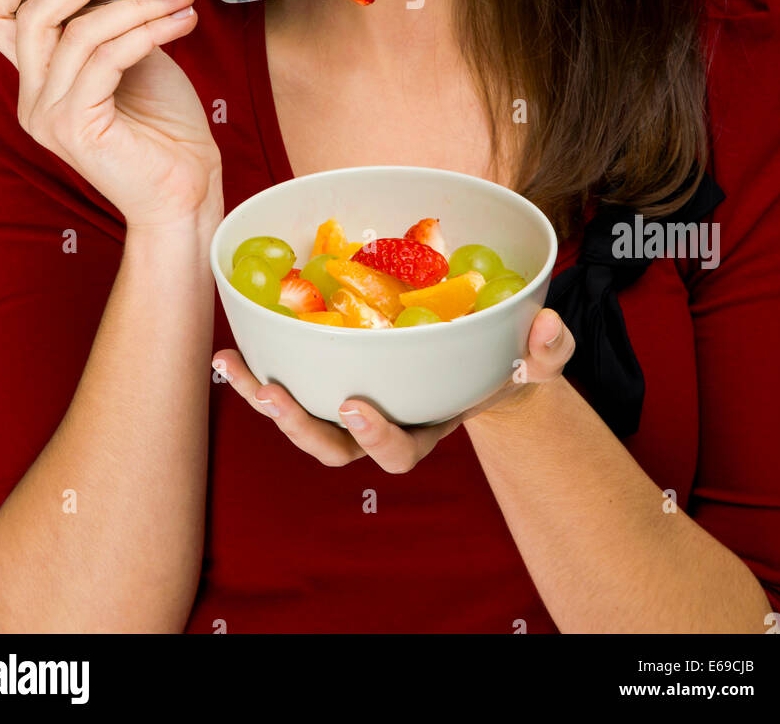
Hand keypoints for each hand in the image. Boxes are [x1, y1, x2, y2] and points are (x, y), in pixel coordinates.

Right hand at [0, 0, 222, 228]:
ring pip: (78, 33)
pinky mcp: (77, 127)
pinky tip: (179, 22)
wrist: (187, 190)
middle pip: (32, 15)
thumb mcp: (133, 57)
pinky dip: (147, 31)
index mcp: (40, 80)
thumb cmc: (165, 129)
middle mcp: (34, 99)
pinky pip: (107, 59)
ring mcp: (50, 115)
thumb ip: (109, 22)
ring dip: (137, 4)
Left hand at [213, 307, 574, 472]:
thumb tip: (546, 326)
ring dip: (264, 398)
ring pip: (300, 419)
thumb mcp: (536, 356)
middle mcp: (382, 426)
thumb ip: (548, 349)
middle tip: (275, 394)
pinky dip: (259, 367)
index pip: (400, 453)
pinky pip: (291, 380)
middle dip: (299, 426)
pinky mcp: (329, 376)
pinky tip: (232, 345)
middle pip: (334, 446)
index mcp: (426, 428)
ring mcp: (350, 405)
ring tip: (235, 368)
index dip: (376, 437)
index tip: (355, 405)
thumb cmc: (508, 361)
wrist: (480, 356)